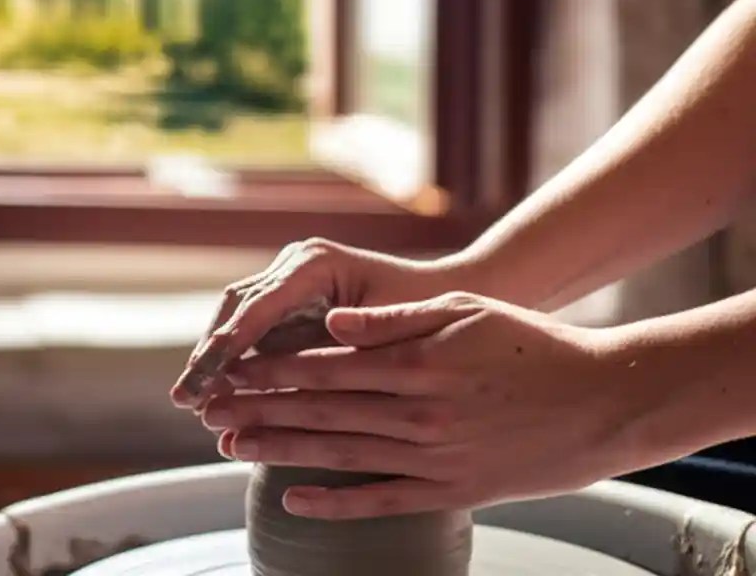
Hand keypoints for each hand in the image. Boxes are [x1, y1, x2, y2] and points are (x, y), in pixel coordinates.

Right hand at [170, 239, 463, 409]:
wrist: (456, 300)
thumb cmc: (431, 319)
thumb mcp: (387, 339)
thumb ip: (333, 360)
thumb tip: (282, 396)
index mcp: (315, 263)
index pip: (257, 306)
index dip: (226, 347)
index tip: (203, 381)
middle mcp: (294, 265)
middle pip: (236, 310)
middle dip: (209, 356)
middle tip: (185, 399)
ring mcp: (288, 281)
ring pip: (236, 321)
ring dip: (214, 362)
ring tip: (192, 404)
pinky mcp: (290, 305)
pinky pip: (252, 334)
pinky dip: (234, 366)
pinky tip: (220, 401)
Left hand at [201, 292, 655, 519]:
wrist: (605, 402)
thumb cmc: (536, 347)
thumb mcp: (466, 314)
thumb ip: (395, 322)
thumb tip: (333, 323)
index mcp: (416, 363)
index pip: (325, 366)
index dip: (271, 368)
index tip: (231, 368)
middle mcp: (416, 412)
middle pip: (320, 411)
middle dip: (258, 409)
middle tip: (210, 410)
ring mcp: (431, 456)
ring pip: (338, 454)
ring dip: (281, 450)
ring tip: (233, 447)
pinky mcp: (451, 489)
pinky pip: (380, 500)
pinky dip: (333, 503)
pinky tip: (293, 500)